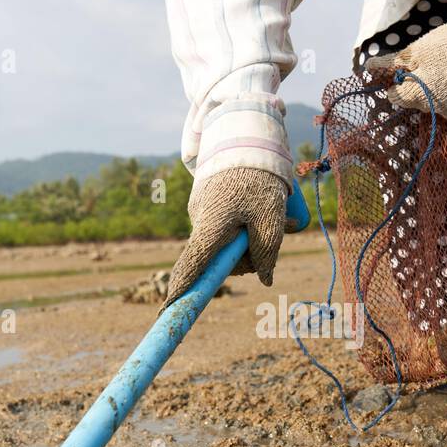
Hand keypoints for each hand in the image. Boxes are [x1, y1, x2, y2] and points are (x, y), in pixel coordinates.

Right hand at [163, 167, 289, 307]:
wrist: (246, 135)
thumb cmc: (259, 178)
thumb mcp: (271, 218)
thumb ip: (267, 251)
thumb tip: (265, 278)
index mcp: (210, 226)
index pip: (192, 266)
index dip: (182, 289)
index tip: (166, 311)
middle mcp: (199, 221)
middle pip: (220, 259)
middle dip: (249, 254)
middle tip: (279, 228)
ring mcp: (201, 212)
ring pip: (226, 243)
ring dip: (251, 236)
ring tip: (273, 212)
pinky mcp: (207, 205)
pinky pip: (226, 227)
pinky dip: (245, 223)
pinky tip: (261, 205)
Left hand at [365, 20, 446, 124]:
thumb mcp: (416, 50)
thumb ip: (391, 63)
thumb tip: (367, 66)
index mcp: (419, 96)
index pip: (397, 98)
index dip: (399, 84)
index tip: (408, 71)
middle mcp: (438, 110)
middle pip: (419, 103)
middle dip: (421, 88)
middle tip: (433, 67)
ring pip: (440, 107)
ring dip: (440, 95)